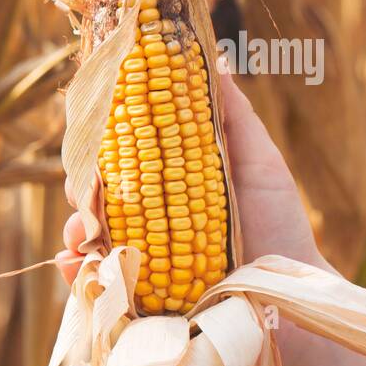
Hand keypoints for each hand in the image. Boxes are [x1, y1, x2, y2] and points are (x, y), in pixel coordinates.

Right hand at [55, 56, 328, 285]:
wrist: (292, 303)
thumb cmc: (282, 229)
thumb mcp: (261, 165)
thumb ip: (234, 119)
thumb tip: (215, 61)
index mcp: (170, 186)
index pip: (124, 160)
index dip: (102, 147)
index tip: (92, 133)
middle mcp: (149, 222)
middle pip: (97, 197)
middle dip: (82, 190)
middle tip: (84, 189)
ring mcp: (139, 262)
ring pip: (89, 238)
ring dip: (76, 230)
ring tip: (81, 232)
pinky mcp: (136, 301)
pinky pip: (95, 286)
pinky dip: (77, 275)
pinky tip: (73, 264)